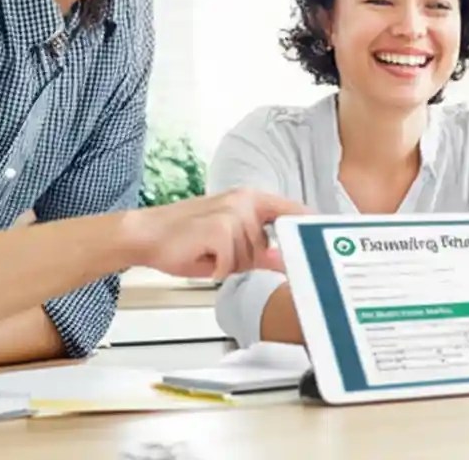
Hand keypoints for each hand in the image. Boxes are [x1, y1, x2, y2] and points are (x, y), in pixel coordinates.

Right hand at [122, 189, 307, 280]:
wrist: (144, 235)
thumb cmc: (182, 237)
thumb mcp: (226, 242)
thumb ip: (258, 249)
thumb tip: (282, 259)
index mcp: (248, 199)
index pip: (289, 210)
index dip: (307, 224)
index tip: (325, 235)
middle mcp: (243, 201)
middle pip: (264, 247)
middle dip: (243, 259)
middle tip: (216, 252)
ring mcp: (233, 213)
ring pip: (247, 258)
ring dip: (227, 264)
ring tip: (205, 252)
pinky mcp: (220, 228)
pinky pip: (232, 263)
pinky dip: (217, 269)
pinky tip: (202, 259)